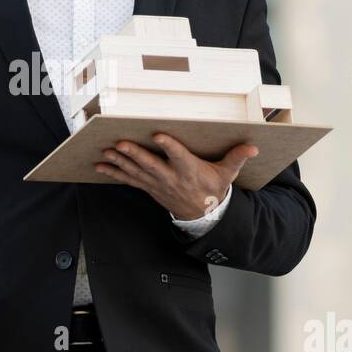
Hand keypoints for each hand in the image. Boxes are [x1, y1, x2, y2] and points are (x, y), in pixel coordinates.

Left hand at [94, 133, 258, 220]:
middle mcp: (170, 178)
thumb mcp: (227, 175)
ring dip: (119, 162)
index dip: (169, 147)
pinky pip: (128, 180)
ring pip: (136, 172)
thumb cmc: (213, 189)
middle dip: (135, 155)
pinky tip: (99, 166)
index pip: (179, 157)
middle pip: (151, 165)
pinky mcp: (148, 188)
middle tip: (120, 144)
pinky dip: (113, 173)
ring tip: (105, 152)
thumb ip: (236, 158)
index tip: (158, 136)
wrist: (202, 215)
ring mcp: (157, 184)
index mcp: (189, 171)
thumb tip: (252, 147)